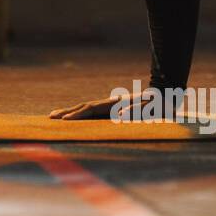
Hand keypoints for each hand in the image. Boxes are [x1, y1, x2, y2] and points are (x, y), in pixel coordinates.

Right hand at [49, 89, 178, 120]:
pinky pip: (93, 114)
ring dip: (71, 113)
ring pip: (86, 110)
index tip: (64, 120)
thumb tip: (118, 116)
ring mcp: (111, 106)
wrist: (166, 95)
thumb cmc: (159, 105)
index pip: (90, 109)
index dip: (76, 114)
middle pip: (83, 107)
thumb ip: (136, 111)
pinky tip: (77, 120)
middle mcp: (110, 104)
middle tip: (50, 118)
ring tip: (56, 117)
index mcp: (115, 104)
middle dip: (67, 113)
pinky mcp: (114, 111)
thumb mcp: (150, 109)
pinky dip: (81, 116)